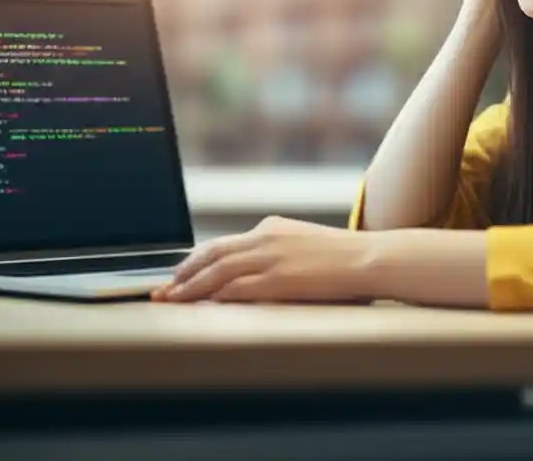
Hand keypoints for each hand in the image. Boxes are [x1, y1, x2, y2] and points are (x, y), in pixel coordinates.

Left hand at [151, 216, 374, 303]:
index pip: (224, 244)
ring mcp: (270, 257)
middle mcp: (265, 238)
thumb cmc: (344, 257)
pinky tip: (203, 304)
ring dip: (191, 286)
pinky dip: (216, 295)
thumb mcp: (304, 244)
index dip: (197, 260)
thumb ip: (280, 252)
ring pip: (218, 271)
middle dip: (183, 272)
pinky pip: (238, 288)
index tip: (181, 272)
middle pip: (212, 254)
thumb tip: (261, 270)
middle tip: (164, 287)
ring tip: (172, 298)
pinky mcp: (279, 278)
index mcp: (271, 228)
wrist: (368, 258)